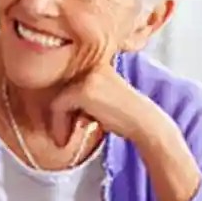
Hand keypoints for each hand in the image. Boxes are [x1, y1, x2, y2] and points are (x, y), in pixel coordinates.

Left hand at [52, 63, 201, 200]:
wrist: (143, 122)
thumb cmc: (125, 116)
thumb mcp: (103, 98)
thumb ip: (85, 94)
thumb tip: (58, 104)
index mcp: (98, 62)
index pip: (70, 80)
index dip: (67, 105)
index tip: (69, 124)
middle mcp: (92, 64)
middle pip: (61, 88)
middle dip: (61, 113)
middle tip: (63, 132)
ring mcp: (87, 76)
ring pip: (58, 97)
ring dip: (58, 120)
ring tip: (64, 138)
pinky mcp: (82, 90)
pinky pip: (59, 106)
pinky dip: (59, 124)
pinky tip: (66, 137)